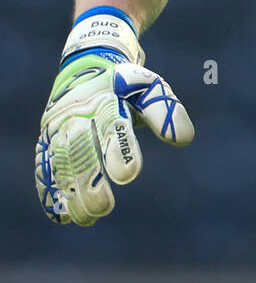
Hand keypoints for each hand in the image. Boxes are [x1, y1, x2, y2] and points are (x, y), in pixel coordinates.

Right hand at [37, 56, 193, 225]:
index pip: (112, 124)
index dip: (119, 149)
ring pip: (60, 162)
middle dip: (90, 179)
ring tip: (88, 218)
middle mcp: (76, 112)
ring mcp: (57, 127)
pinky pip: (44, 166)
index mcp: (105, 96)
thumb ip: (165, 111)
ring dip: (71, 191)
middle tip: (105, 207)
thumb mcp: (149, 87)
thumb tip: (184, 139)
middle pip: (80, 148)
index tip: (129, 174)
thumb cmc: (126, 84)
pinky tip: (62, 215)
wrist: (87, 64)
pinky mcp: (46, 140)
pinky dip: (49, 191)